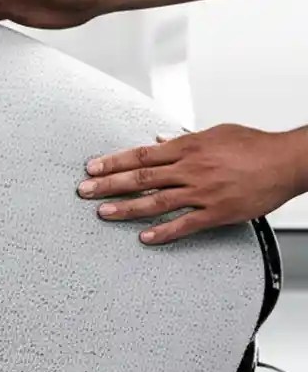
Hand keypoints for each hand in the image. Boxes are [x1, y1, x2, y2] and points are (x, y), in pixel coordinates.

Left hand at [77, 124, 307, 243]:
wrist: (288, 161)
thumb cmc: (254, 145)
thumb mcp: (215, 133)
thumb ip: (183, 139)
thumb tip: (157, 140)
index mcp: (187, 147)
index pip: (140, 155)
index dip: (113, 162)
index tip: (92, 168)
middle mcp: (191, 169)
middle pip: (140, 178)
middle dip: (108, 185)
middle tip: (84, 191)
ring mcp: (203, 192)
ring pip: (156, 202)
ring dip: (126, 208)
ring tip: (103, 213)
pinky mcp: (217, 212)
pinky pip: (185, 224)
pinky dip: (163, 232)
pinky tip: (144, 237)